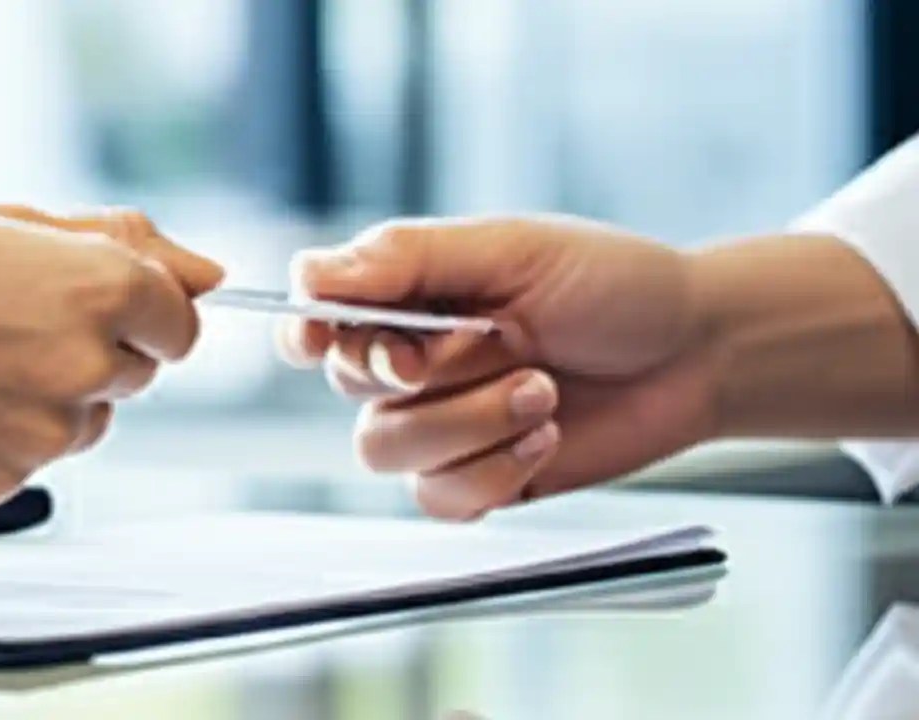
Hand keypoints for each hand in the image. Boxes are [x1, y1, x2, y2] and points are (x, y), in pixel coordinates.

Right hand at [278, 215, 711, 518]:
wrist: (695, 354)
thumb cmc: (611, 284)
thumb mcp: (511, 250)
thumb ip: (408, 260)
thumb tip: (308, 272)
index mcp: (411, 293)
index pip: (319, 317)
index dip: (307, 332)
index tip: (320, 336)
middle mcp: (415, 359)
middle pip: (349, 385)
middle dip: (424, 375)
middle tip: (497, 346)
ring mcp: (442, 422)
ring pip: (385, 450)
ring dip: (468, 424)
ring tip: (542, 392)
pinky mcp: (475, 478)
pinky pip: (436, 498)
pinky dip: (492, 472)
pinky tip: (543, 439)